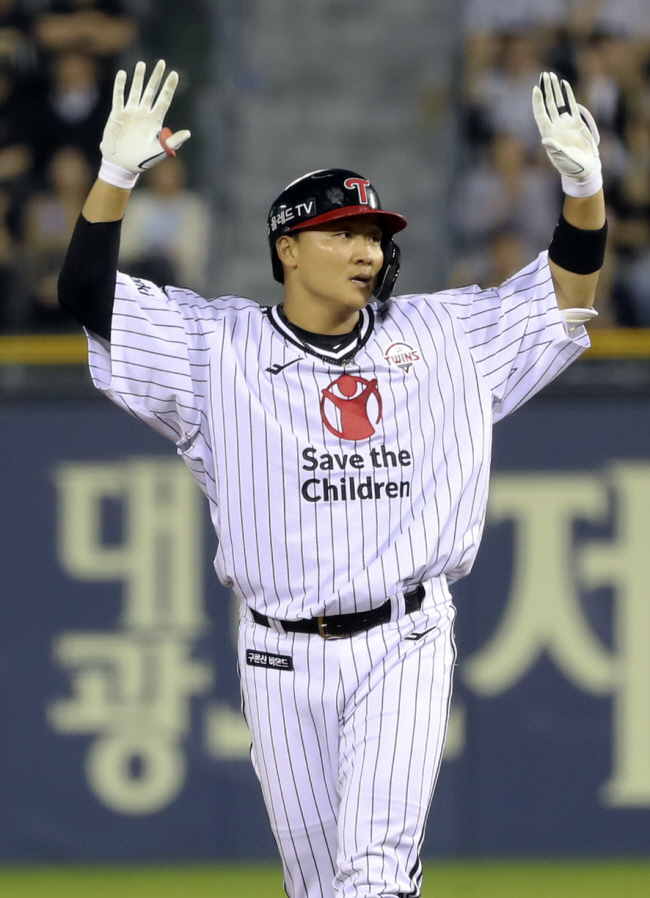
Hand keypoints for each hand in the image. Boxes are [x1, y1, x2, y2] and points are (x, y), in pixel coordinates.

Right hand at [99, 60, 190, 187]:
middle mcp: (144, 114)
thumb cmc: (142, 160)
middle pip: (151, 91)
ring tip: (142, 64)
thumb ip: (173, 142)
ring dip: (139, 78)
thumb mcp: (160, 151)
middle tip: (162, 63)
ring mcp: (130, 113)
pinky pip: (119, 97)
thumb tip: (188, 133)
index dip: (169, 87)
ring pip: (136, 91)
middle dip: (156, 77)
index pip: (164, 100)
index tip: (174, 74)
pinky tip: (122, 74)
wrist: (122, 165)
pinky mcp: (117, 115)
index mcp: (155, 121)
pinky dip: (120, 86)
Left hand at [532, 72, 601, 197]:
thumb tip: (545, 141)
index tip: (536, 89)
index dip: (537, 103)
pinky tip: (564, 84)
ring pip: (558, 102)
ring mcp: (565, 124)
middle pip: (548, 105)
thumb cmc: (571, 166)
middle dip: (545, 90)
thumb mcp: (562, 159)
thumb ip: (555, 150)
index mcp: (548, 135)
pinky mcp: (576, 123)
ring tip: (551, 76)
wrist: (584, 168)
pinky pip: (570, 105)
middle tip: (544, 75)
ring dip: (554, 90)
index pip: (540, 115)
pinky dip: (567, 95)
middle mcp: (555, 127)